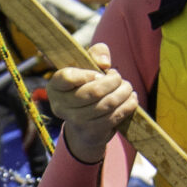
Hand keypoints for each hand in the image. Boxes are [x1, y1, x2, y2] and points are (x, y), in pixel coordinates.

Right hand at [43, 43, 135, 162]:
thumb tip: (105, 63)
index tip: (100, 73)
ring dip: (123, 93)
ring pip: (106, 104)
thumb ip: (95, 54)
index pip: (67, 78)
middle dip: (113, 82)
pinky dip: (127, 106)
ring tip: (127, 87)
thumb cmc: (86, 86)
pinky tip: (131, 99)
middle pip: (93, 92)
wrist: (84, 123)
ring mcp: (75, 121)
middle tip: (118, 77)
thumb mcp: (87, 66)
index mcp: (55, 86)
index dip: (87, 74)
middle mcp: (60, 105)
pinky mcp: (91, 132)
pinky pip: (114, 117)